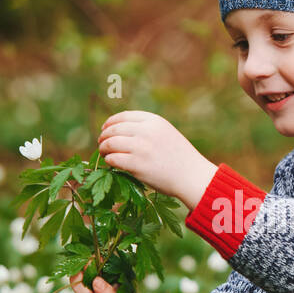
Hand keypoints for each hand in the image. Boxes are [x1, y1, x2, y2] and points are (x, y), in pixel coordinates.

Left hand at [97, 110, 217, 211]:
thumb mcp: (166, 133)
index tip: (105, 129)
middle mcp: (146, 131)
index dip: (110, 122)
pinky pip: (113, 159)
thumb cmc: (180, 157)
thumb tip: (120, 130)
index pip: (124, 116)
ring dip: (103, 148)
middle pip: (114, 129)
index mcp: (154, 121)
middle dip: (104, 136)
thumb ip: (147, 129)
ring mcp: (141, 148)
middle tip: (101, 144)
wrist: (192, 176)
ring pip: (110, 143)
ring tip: (104, 153)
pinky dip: (109, 160)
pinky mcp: (137, 165)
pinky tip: (111, 163)